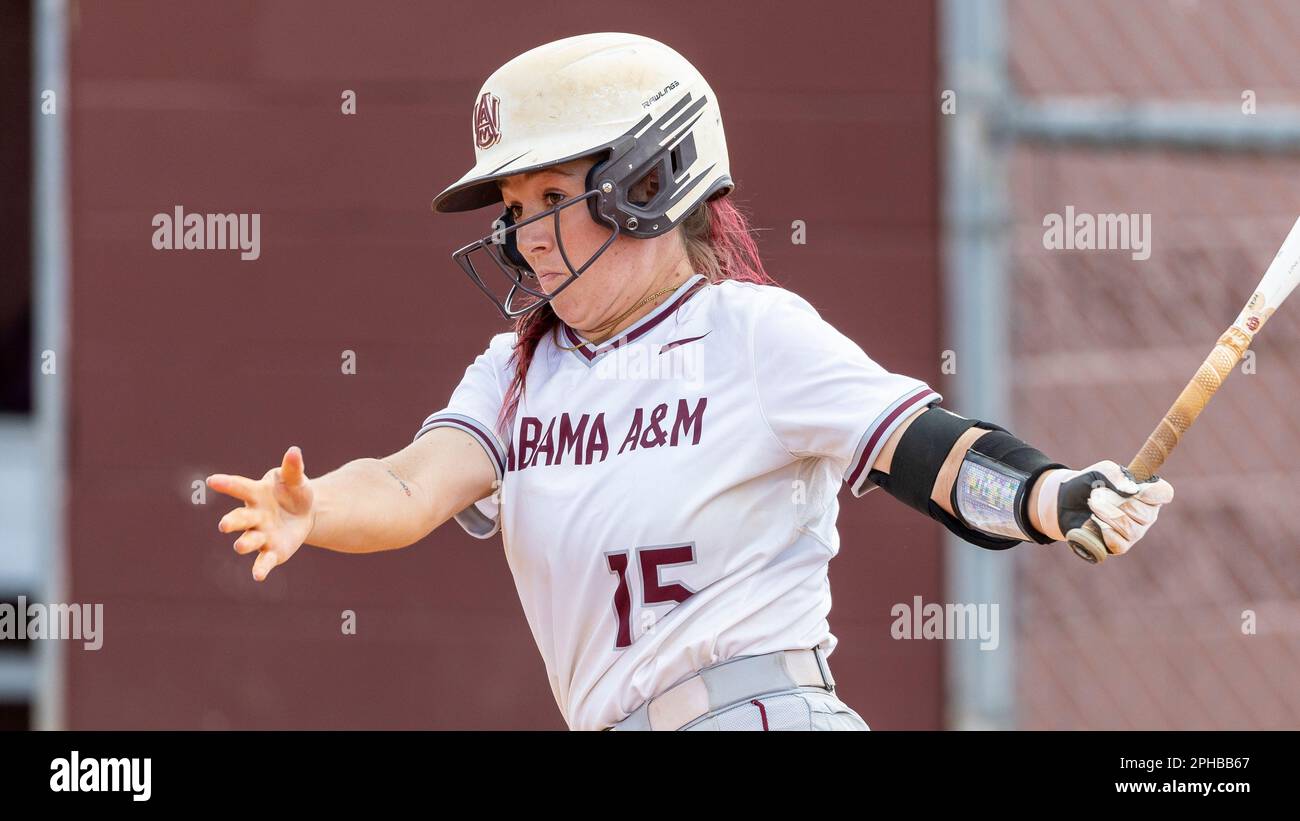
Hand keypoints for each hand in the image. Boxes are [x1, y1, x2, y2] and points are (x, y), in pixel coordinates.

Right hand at [208, 446, 315, 580]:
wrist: (306, 514)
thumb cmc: (294, 493)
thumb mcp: (295, 480)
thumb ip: (293, 468)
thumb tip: (295, 451)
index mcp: (256, 494)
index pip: (239, 487)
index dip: (226, 483)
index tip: (212, 480)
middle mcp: (254, 516)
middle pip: (240, 518)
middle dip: (232, 521)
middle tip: (224, 525)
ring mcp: (261, 535)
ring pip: (248, 540)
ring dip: (244, 543)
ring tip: (239, 545)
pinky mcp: (272, 551)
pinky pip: (264, 561)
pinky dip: (260, 568)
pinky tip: (258, 576)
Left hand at [1035, 460, 1174, 554]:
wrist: (1065, 501)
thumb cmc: (1088, 484)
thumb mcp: (1100, 471)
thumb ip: (1117, 475)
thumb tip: (1132, 490)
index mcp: (1148, 493)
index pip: (1164, 493)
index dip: (1151, 492)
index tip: (1134, 489)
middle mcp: (1147, 514)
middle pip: (1144, 513)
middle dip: (1114, 502)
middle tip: (1096, 495)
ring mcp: (1136, 532)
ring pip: (1130, 528)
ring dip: (1105, 514)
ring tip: (1092, 506)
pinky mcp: (1121, 546)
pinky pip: (1119, 543)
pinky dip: (1102, 530)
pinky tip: (1094, 521)